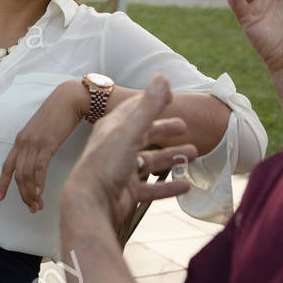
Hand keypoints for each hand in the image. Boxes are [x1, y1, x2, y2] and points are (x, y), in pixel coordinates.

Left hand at [0, 80, 88, 212]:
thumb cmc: (59, 115)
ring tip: (38, 205)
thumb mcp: (42, 132)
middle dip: (23, 194)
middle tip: (31, 208)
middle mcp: (23, 142)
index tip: (0, 198)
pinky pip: (39, 167)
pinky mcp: (47, 143)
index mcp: (20, 140)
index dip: (3, 183)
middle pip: (18, 175)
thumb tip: (38, 162)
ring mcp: (34, 143)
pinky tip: (41, 193)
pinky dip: (39, 182)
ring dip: (32, 193)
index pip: (7, 166)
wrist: (70, 99)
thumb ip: (37, 146)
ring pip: (27, 174)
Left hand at [61, 75, 196, 231]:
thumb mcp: (129, 133)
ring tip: (193, 154)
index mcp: (112, 129)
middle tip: (184, 127)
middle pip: (143, 135)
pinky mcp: (127, 192)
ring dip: (171, 156)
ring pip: (150, 161)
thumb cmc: (105, 165)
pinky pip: (152, 188)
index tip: (171, 95)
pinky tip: (185, 186)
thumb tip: (162, 77)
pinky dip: (168, 187)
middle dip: (163, 130)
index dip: (151, 100)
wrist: (90, 205)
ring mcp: (121, 171)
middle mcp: (116, 148)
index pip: (133, 109)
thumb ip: (148, 107)